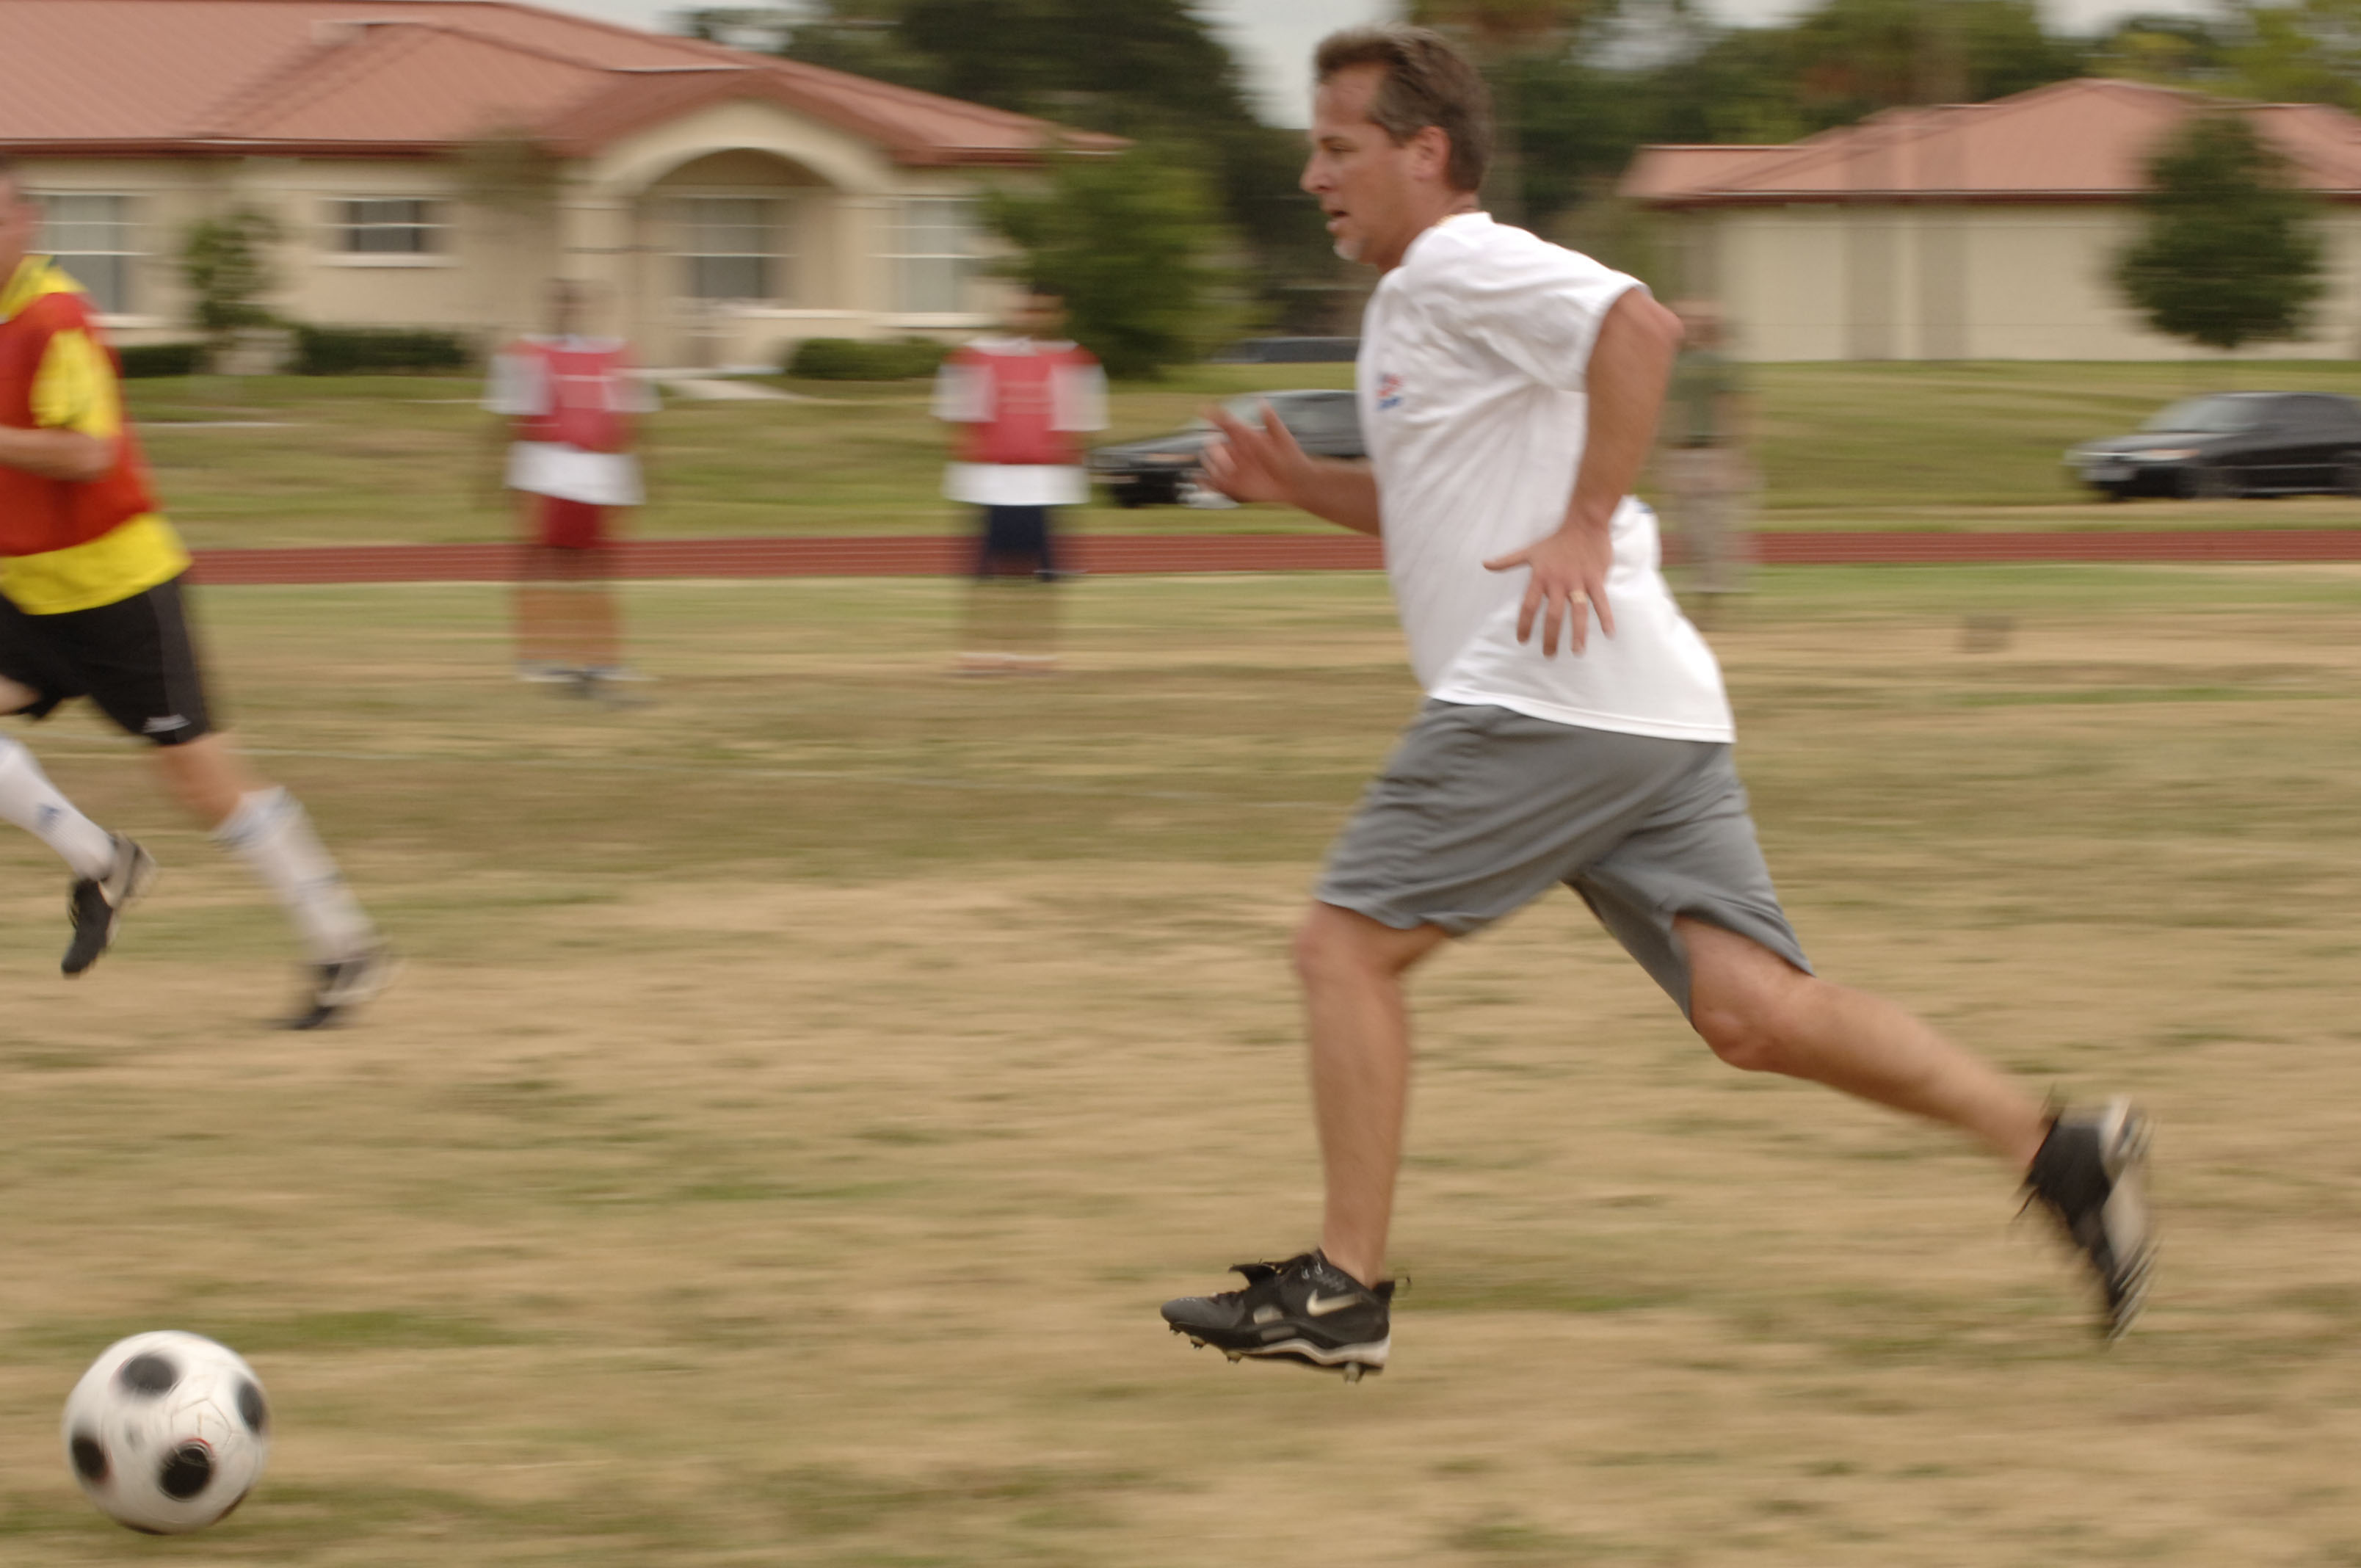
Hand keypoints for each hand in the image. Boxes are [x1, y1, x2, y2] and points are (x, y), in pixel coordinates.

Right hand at [1198, 401, 1311, 505]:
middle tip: (1217, 445)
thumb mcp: (1281, 437)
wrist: (1296, 481)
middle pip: (1216, 445)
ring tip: (1225, 465)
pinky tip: (1200, 479)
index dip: (1214, 416)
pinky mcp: (1235, 484)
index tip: (1203, 410)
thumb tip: (1260, 401)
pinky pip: (1217, 483)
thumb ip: (1270, 421)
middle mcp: (1236, 451)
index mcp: (1245, 436)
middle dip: (1215, 447)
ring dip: (1214, 463)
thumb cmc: (1290, 457)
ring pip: (1214, 463)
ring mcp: (1234, 467)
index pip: (1226, 424)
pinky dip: (1207, 482)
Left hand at [1484, 524, 1615, 654]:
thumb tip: (1485, 564)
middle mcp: (1559, 582)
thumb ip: (1507, 561)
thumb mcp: (1530, 551)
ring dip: (1578, 633)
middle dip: (1551, 637)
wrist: (1584, 524)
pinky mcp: (1596, 578)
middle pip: (1553, 615)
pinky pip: (1601, 601)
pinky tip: (1609, 634)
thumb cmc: (1556, 540)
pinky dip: (1606, 617)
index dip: (1525, 624)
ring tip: (1577, 651)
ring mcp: (1578, 581)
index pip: (1529, 605)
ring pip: (1578, 611)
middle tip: (1549, 655)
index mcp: (1541, 577)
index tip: (1522, 640)